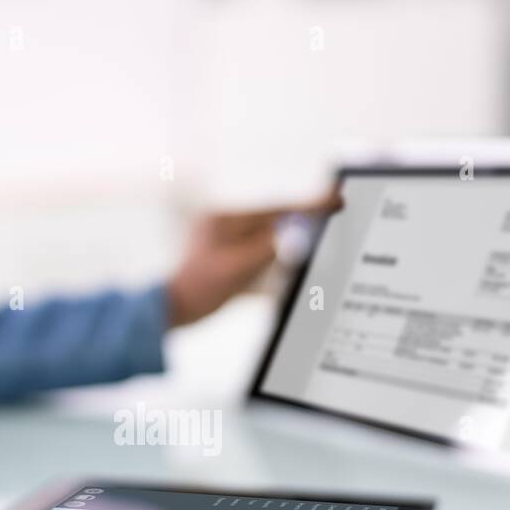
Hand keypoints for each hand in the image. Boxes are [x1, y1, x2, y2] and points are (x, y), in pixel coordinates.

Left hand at [167, 190, 343, 326]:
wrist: (175, 310)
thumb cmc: (199, 288)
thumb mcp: (238, 267)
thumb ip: (270, 247)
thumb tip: (298, 232)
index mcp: (228, 220)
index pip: (277, 209)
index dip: (308, 205)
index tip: (335, 198)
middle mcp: (230, 226)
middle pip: (277, 220)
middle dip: (305, 218)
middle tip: (335, 208)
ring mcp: (231, 243)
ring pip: (272, 237)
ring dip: (293, 240)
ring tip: (320, 230)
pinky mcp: (234, 260)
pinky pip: (263, 255)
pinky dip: (279, 260)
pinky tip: (295, 261)